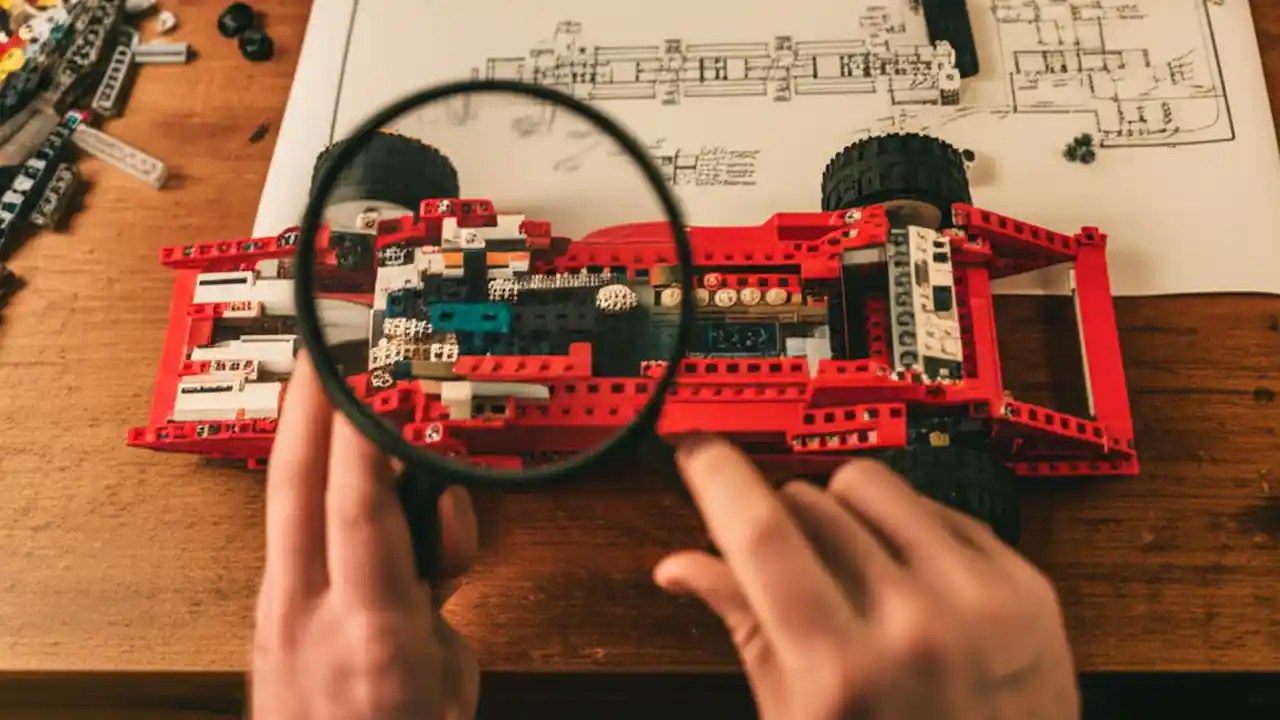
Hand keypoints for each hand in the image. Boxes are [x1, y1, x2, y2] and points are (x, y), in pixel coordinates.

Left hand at [251, 352, 478, 719]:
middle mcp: (311, 611)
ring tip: (336, 398)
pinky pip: (294, 534)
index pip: (358, 506)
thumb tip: (437, 536)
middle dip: (307, 404)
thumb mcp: (452, 672)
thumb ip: (440, 594)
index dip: (359, 433)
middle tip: (322, 347)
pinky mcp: (271, 617)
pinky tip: (331, 469)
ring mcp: (280, 612)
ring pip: (287, 503)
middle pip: (296, 484)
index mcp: (372, 630)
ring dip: (310, 441)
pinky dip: (313, 489)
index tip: (366, 375)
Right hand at [655, 437, 1077, 719]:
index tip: (699, 449)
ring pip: (871, 484)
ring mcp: (977, 602)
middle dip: (782, 521)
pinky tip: (909, 579)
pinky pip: (937, 505)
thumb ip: (747, 629)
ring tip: (853, 569)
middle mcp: (912, 626)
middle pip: (810, 502)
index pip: (760, 534)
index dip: (717, 475)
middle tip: (791, 568)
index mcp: (839, 671)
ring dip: (844, 512)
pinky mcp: (1024, 588)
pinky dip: (908, 530)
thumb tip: (684, 567)